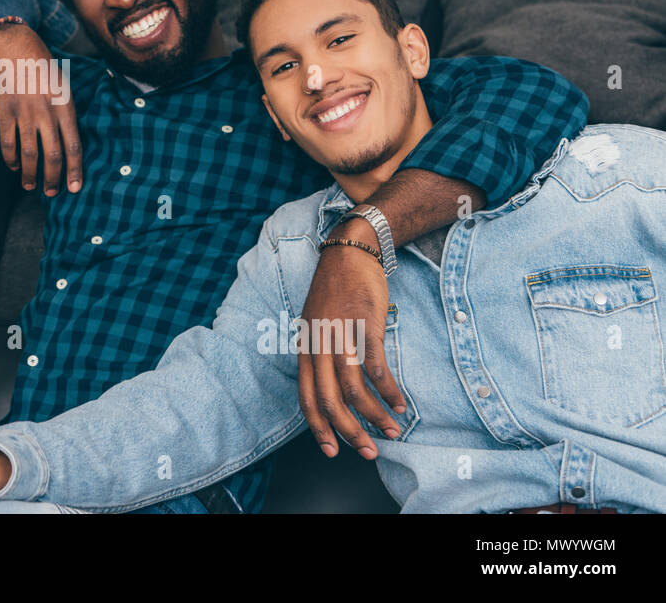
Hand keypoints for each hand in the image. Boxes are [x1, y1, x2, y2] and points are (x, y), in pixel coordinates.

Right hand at [0, 25, 81, 195]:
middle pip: (52, 155)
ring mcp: (24, 113)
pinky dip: (11, 159)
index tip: (75, 188)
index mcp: (66, 107)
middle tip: (51, 192)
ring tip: (31, 186)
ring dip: (31, 174)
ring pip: (29, 153)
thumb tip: (70, 146)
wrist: (16, 49)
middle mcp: (47, 112)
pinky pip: (8, 143)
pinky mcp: (5, 112)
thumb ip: (67, 115)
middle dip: (52, 179)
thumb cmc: (44, 70)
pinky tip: (14, 166)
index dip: (75, 171)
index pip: (74, 146)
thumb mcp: (64, 88)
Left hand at [297, 219, 404, 460]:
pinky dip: (389, 391)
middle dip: (349, 431)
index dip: (318, 426)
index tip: (331, 450)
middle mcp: (319, 345)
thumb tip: (330, 389)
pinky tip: (400, 404)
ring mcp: (342, 336)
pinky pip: (377, 369)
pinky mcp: (366, 327)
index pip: (306, 396)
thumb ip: (319, 355)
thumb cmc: (333, 292)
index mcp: (305, 347)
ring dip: (374, 415)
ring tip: (390, 430)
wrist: (348, 254)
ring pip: (354, 388)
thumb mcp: (315, 324)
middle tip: (368, 452)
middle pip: (330, 399)